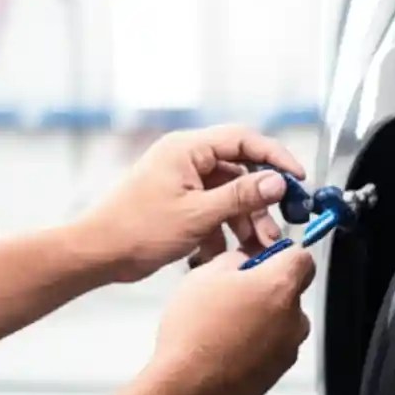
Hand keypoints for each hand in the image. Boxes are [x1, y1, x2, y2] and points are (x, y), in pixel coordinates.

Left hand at [76, 126, 305, 281]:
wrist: (97, 254)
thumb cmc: (134, 229)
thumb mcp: (197, 214)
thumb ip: (241, 196)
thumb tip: (276, 182)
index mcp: (187, 149)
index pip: (244, 140)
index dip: (275, 157)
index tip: (297, 178)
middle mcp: (187, 159)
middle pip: (240, 171)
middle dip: (261, 201)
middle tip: (279, 224)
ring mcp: (183, 181)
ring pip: (230, 195)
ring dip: (246, 221)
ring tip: (258, 246)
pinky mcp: (180, 203)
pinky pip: (214, 209)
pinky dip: (224, 230)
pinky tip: (227, 252)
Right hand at [148, 248, 315, 394]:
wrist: (188, 390)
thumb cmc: (195, 332)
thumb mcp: (204, 276)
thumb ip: (233, 260)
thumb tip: (243, 262)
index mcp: (280, 286)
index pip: (303, 258)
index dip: (283, 255)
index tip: (263, 259)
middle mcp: (293, 317)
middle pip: (292, 292)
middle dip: (268, 289)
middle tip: (234, 294)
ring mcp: (288, 348)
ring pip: (283, 321)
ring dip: (263, 318)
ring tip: (226, 326)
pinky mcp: (278, 373)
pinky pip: (273, 347)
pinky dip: (258, 344)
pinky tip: (227, 348)